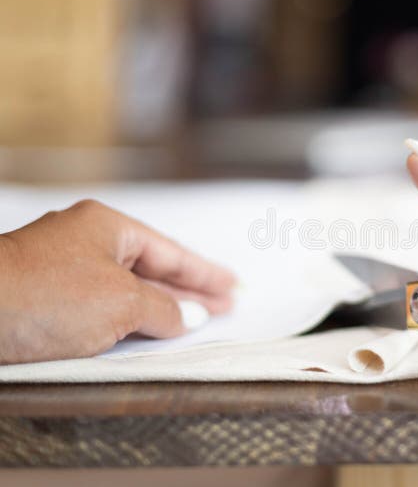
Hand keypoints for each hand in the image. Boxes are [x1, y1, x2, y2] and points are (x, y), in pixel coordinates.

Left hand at [0, 199, 235, 363]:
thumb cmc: (44, 296)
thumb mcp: (121, 302)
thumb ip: (164, 309)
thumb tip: (189, 316)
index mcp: (107, 226)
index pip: (171, 252)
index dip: (206, 273)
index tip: (232, 286)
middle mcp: (84, 241)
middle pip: (151, 267)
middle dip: (188, 289)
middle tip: (223, 305)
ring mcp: (61, 269)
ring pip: (125, 288)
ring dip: (159, 306)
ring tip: (193, 321)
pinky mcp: (43, 299)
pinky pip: (100, 307)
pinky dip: (127, 319)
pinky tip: (142, 332)